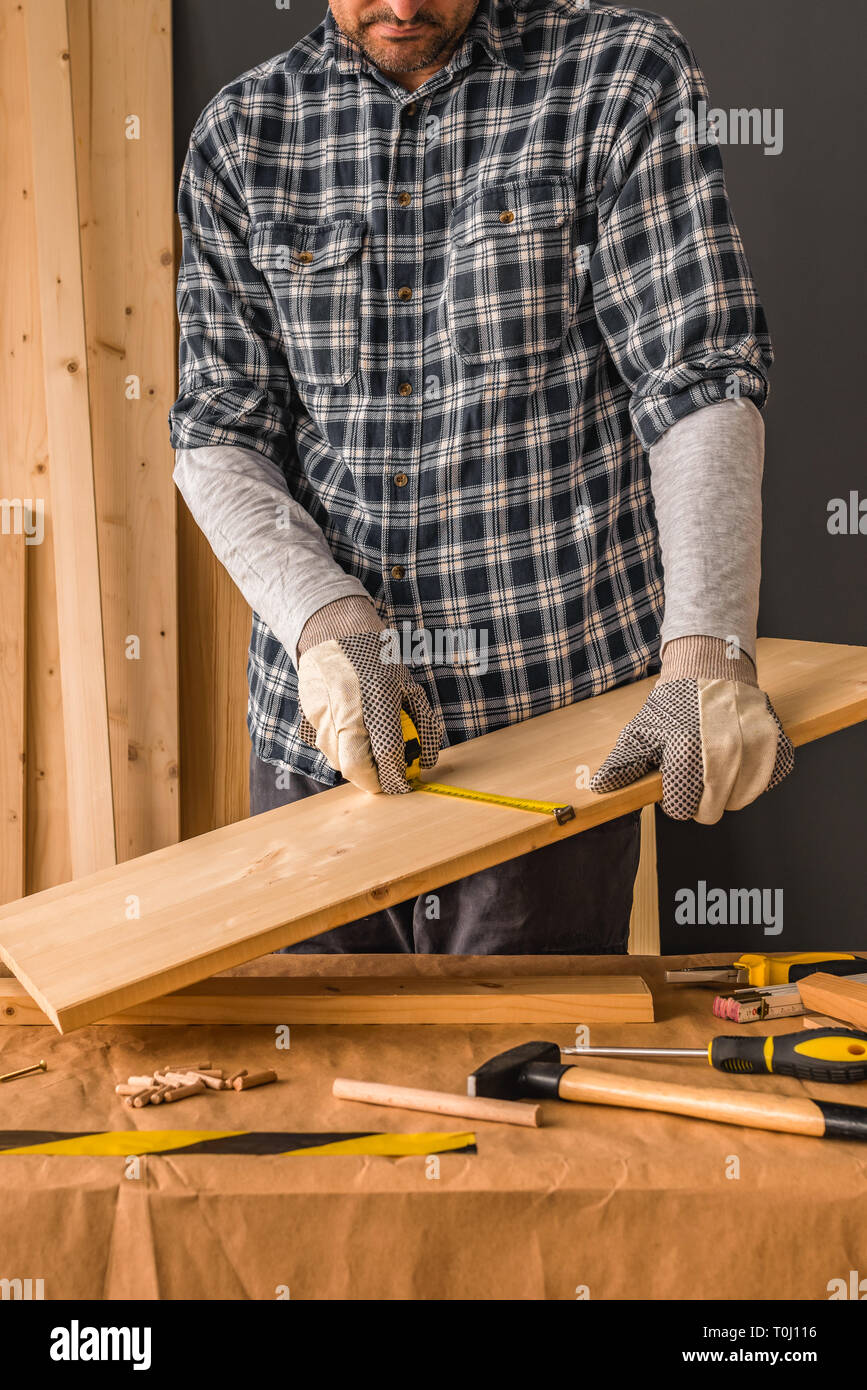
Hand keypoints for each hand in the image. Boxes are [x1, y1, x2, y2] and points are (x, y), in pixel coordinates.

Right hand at [297, 600, 442, 793]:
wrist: (332, 629)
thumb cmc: (376, 656)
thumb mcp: (408, 686)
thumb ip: (420, 724)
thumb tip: (426, 760)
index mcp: (377, 699)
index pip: (386, 755)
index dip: (397, 777)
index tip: (404, 783)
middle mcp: (346, 709)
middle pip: (355, 768)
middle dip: (374, 781)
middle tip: (387, 779)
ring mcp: (322, 713)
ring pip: (337, 760)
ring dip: (357, 765)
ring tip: (371, 751)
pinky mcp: (308, 715)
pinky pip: (325, 745)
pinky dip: (340, 749)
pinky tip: (352, 732)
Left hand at [590, 637, 793, 823]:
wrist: (711, 664)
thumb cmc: (674, 701)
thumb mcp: (641, 730)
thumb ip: (622, 764)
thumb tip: (601, 787)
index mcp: (686, 751)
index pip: (680, 808)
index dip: (673, 798)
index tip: (673, 779)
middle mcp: (724, 751)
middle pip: (711, 810)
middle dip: (698, 801)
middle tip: (693, 775)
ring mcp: (755, 747)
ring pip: (740, 800)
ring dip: (727, 793)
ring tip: (715, 766)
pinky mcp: (777, 743)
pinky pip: (766, 781)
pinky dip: (754, 778)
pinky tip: (740, 759)